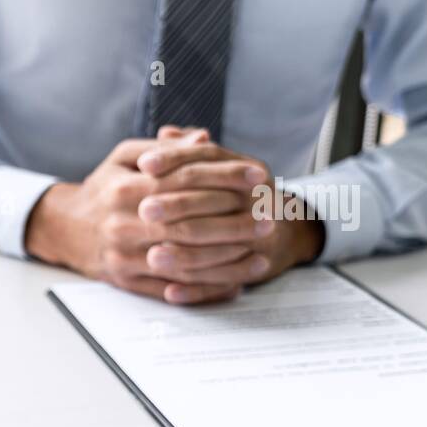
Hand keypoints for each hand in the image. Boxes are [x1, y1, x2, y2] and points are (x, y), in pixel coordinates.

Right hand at [25, 129, 271, 303]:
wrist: (65, 229)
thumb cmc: (102, 189)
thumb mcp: (123, 157)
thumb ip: (164, 149)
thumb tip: (204, 138)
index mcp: (123, 189)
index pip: (183, 181)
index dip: (224, 178)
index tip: (260, 176)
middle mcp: (121, 224)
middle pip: (187, 225)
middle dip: (232, 222)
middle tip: (269, 218)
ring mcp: (123, 256)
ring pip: (182, 261)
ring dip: (225, 260)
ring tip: (260, 253)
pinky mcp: (126, 281)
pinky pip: (171, 289)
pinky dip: (205, 289)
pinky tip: (235, 284)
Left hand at [136, 128, 323, 291]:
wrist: (283, 230)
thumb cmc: (237, 195)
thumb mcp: (221, 167)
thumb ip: (191, 152)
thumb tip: (165, 133)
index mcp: (247, 169)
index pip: (209, 158)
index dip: (175, 158)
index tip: (144, 164)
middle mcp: (258, 197)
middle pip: (213, 200)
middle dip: (177, 205)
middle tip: (143, 211)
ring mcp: (262, 233)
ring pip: (220, 244)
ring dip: (184, 253)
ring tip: (152, 257)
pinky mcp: (259, 265)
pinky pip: (226, 280)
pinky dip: (199, 289)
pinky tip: (172, 293)